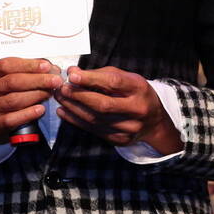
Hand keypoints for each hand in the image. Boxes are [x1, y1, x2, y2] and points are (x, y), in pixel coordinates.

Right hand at [0, 57, 61, 152]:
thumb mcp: (4, 80)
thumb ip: (23, 72)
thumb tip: (50, 68)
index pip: (6, 65)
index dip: (28, 65)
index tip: (46, 66)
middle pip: (12, 82)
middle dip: (38, 80)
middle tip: (55, 80)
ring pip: (14, 100)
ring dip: (36, 95)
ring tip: (50, 93)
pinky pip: (11, 119)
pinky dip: (28, 114)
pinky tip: (40, 109)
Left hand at [52, 65, 183, 152]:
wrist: (154, 122)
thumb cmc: (136, 94)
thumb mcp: (126, 78)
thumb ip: (100, 74)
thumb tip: (72, 73)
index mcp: (139, 89)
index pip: (114, 82)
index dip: (91, 79)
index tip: (71, 75)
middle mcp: (137, 109)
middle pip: (103, 104)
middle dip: (78, 96)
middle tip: (61, 88)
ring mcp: (129, 127)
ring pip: (96, 119)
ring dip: (73, 108)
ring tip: (60, 98)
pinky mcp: (120, 139)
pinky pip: (93, 130)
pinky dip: (76, 120)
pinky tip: (64, 111)